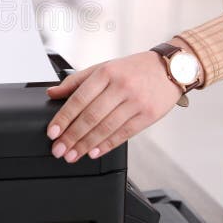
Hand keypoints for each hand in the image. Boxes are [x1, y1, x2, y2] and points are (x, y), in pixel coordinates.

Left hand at [45, 51, 183, 162]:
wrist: (170, 68)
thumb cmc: (134, 69)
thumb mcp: (104, 67)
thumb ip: (76, 81)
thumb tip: (52, 93)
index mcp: (106, 73)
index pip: (79, 98)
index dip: (64, 118)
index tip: (52, 132)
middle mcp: (121, 87)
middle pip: (91, 116)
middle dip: (72, 136)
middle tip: (59, 149)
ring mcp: (136, 102)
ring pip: (106, 127)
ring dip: (86, 144)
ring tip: (73, 155)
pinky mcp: (148, 115)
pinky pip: (124, 134)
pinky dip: (107, 145)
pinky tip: (94, 152)